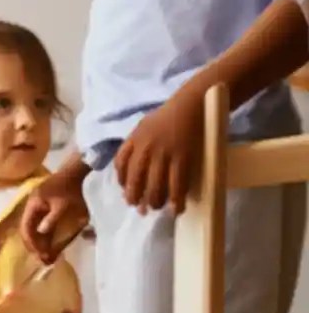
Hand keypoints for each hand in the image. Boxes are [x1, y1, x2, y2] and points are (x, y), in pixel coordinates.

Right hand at [20, 164, 88, 263]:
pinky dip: (42, 234)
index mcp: (32, 205)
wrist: (74, 173)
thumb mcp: (63, 206)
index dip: (32, 242)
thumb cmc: (70, 190)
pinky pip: (38, 224)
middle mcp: (30, 206)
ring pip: (32, 228)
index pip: (26, 227)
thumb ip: (52, 219)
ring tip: (46, 254)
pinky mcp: (42, 207)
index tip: (41, 255)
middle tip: (43, 259)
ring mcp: (35, 206)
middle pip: (27, 229)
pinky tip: (49, 242)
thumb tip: (41, 232)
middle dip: (34, 245)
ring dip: (38, 241)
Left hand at [113, 86, 205, 214]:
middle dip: (135, 197)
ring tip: (156, 208)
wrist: (191, 104)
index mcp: (133, 140)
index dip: (121, 181)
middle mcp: (145, 149)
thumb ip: (136, 144)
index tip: (125, 190)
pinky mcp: (182, 158)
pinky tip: (176, 208)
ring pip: (155, 186)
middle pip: (135, 180)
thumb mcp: (144, 126)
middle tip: (139, 208)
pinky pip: (177, 184)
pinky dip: (176, 199)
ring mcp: (163, 155)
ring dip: (154, 201)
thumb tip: (131, 167)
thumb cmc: (168, 115)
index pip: (120, 165)